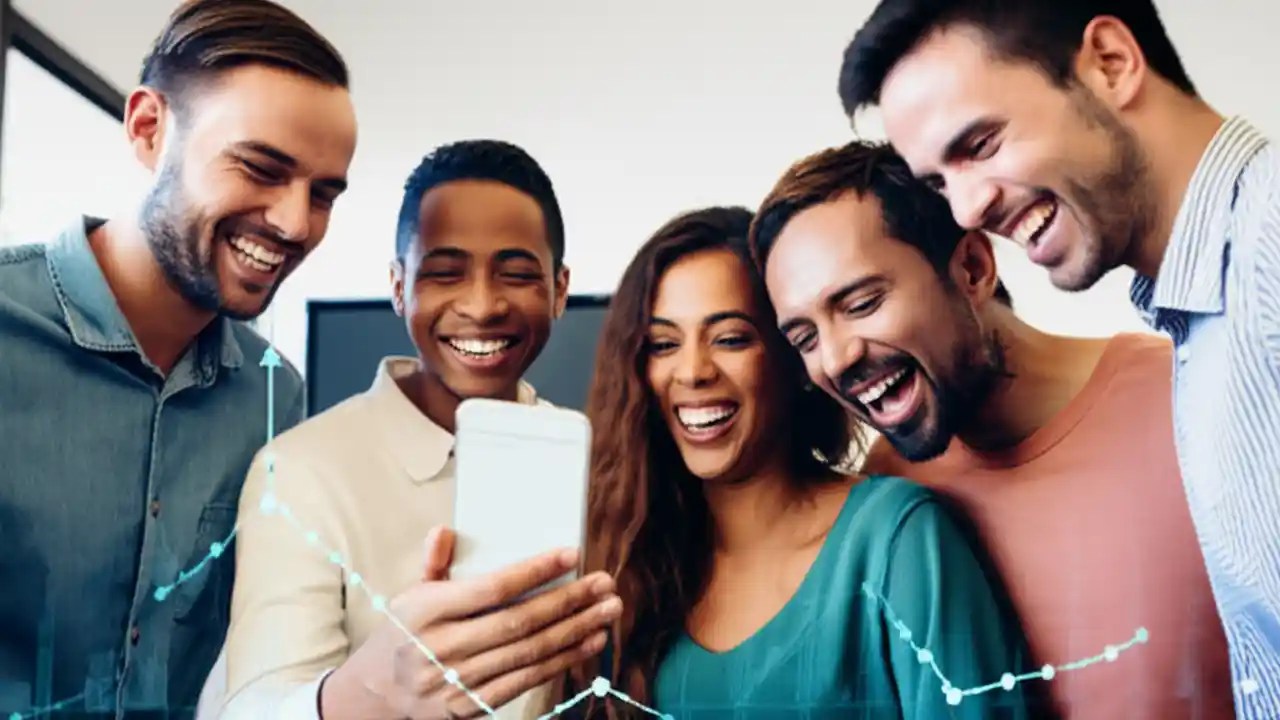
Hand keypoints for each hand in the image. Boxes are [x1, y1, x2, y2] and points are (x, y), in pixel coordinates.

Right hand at [321, 526, 619, 719]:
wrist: (375, 694)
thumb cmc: (402, 633)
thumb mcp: (408, 595)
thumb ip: (433, 563)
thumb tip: (445, 530)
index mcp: (426, 611)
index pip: (491, 588)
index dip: (534, 571)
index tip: (571, 554)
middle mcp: (443, 647)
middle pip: (519, 623)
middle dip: (569, 602)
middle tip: (605, 584)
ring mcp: (458, 681)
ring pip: (529, 654)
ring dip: (575, 631)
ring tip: (608, 611)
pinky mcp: (471, 707)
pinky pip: (526, 682)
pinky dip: (562, 662)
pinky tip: (588, 642)